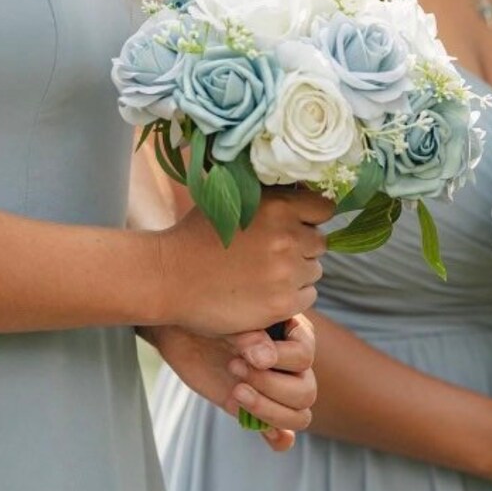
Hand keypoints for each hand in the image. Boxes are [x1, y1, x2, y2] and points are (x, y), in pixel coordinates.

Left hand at [142, 316, 318, 452]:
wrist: (185, 329)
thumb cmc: (212, 316)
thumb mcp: (231, 321)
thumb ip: (252, 337)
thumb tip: (266, 360)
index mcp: (295, 336)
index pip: (304, 356)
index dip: (279, 360)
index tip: (246, 355)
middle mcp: (292, 366)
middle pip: (305, 392)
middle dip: (270, 386)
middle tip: (233, 367)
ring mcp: (277, 390)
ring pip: (299, 415)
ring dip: (269, 411)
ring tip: (236, 393)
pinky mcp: (258, 409)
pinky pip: (282, 433)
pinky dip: (279, 438)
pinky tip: (271, 438)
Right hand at [154, 187, 333, 334]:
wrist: (167, 277)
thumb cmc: (196, 236)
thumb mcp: (231, 200)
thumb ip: (269, 197)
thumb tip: (301, 187)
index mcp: (278, 206)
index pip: (324, 209)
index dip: (310, 218)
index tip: (294, 226)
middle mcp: (287, 237)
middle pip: (319, 242)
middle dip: (301, 247)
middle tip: (269, 254)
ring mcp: (287, 272)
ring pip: (314, 271)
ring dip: (297, 273)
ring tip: (262, 274)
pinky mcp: (283, 303)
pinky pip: (308, 296)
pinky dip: (292, 296)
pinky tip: (264, 293)